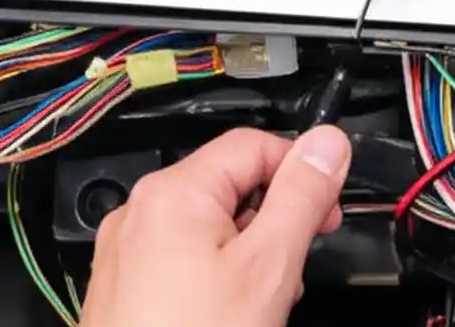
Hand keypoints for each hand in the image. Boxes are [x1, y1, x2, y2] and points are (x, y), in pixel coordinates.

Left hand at [83, 126, 351, 326]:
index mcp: (173, 192)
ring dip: (249, 251)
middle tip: (301, 259)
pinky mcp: (125, 286)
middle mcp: (140, 212)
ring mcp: (128, 251)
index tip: (328, 203)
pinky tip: (232, 315)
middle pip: (229, 185)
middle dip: (274, 218)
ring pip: (209, 226)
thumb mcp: (268, 267)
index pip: (253, 145)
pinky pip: (183, 258)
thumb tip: (327, 144)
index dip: (300, 170)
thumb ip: (301, 197)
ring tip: (265, 300)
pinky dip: (217, 275)